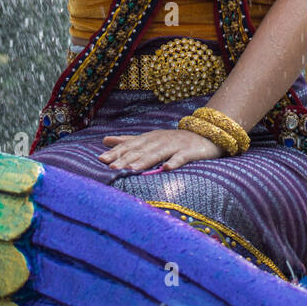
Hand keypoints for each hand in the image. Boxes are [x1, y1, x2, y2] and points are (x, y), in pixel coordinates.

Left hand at [100, 128, 223, 171]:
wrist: (205, 135)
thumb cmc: (174, 141)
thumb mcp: (150, 139)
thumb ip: (128, 141)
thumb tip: (105, 140)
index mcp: (148, 138)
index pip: (129, 145)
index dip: (116, 152)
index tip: (101, 160)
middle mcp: (159, 140)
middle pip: (140, 150)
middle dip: (125, 159)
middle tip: (111, 168)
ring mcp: (174, 145)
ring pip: (157, 154)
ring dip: (144, 162)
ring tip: (131, 170)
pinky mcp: (189, 152)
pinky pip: (181, 158)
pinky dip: (174, 162)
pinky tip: (167, 169)